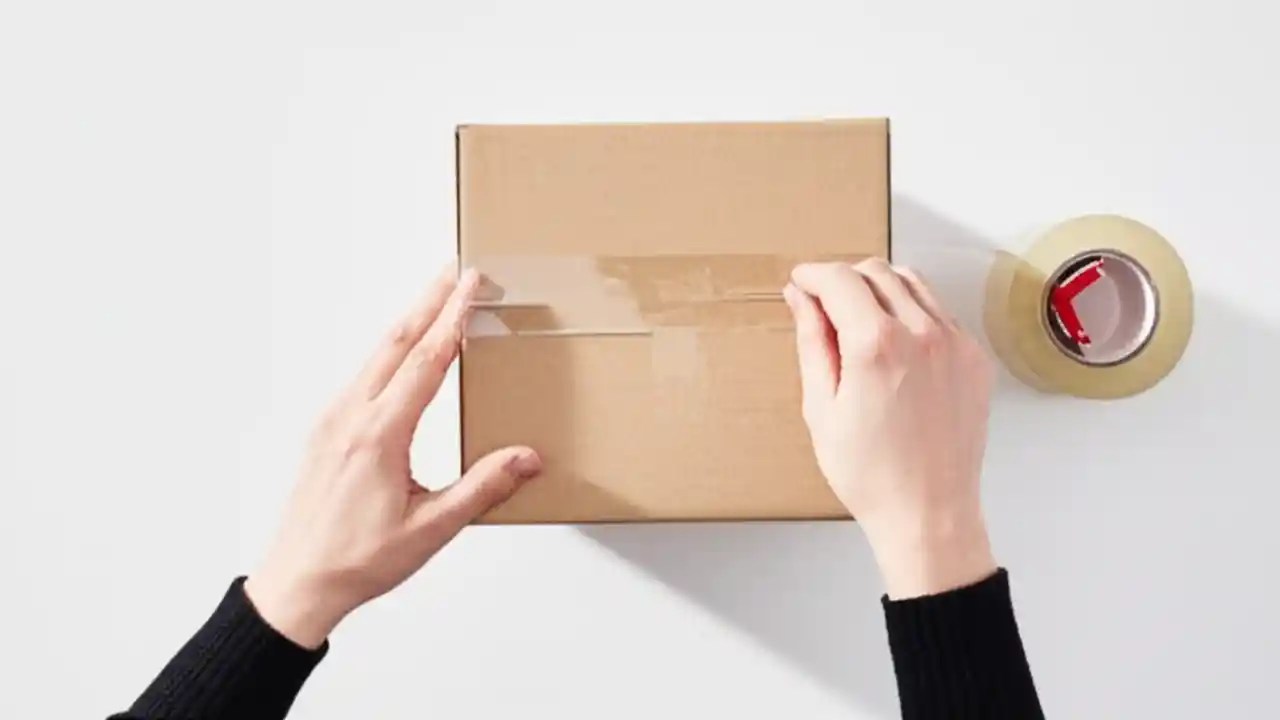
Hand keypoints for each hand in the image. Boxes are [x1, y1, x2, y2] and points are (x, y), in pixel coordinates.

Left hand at [245, 266, 541, 648]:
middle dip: (430, 300)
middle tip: (457, 269)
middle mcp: (351, 417)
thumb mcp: (431, 529)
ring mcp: (333, 421)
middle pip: (397, 342)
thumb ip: (481, 488)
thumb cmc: (358, 561)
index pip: (426, 361)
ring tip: (436, 298)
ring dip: (410, 321)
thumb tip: (527, 458)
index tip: (473, 284)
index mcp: (379, 435)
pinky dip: (390, 350)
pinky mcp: (327, 431)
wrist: (298, 583)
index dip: (453, 318)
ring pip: (377, 355)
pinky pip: (363, 375)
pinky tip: (403, 352)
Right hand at [784, 259, 996, 598]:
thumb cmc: (869, 474)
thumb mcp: (821, 407)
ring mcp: (956, 344)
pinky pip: (939, 313)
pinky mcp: (975, 359)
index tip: (800, 281)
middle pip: (877, 271)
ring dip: (879, 289)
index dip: (813, 274)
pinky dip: (911, 313)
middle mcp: (922, 333)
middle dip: (844, 279)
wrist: (928, 514)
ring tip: (857, 322)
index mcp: (876, 345)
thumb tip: (800, 297)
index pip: (840, 279)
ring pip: (912, 283)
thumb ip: (812, 341)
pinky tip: (893, 346)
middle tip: (823, 305)